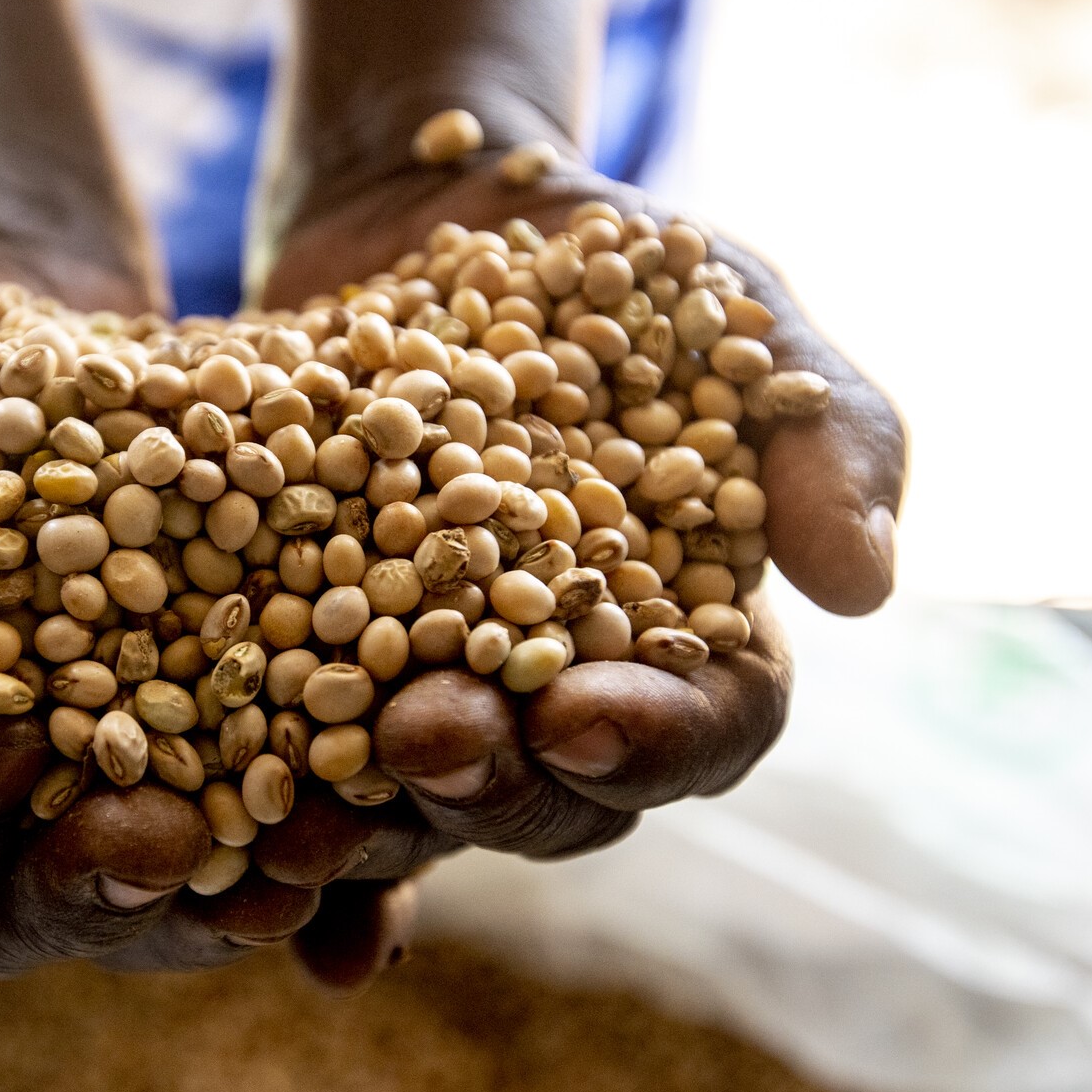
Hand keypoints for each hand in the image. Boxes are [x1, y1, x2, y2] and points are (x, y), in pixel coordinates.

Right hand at [0, 223, 420, 984]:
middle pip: (33, 899)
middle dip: (100, 883)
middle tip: (173, 839)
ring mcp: (120, 766)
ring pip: (171, 880)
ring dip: (237, 885)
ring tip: (309, 858)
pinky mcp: (233, 714)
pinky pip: (283, 801)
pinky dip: (334, 843)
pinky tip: (386, 852)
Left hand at [256, 159, 907, 866]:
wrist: (421, 211)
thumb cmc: (606, 261)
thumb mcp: (731, 309)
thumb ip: (822, 433)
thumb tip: (869, 589)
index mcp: (688, 633)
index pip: (707, 727)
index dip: (654, 743)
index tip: (584, 723)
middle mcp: (565, 692)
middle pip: (554, 796)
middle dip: (494, 783)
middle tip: (427, 741)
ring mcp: (434, 690)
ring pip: (415, 810)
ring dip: (365, 841)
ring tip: (298, 838)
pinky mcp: (312, 669)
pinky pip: (293, 774)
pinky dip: (263, 835)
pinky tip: (222, 881)